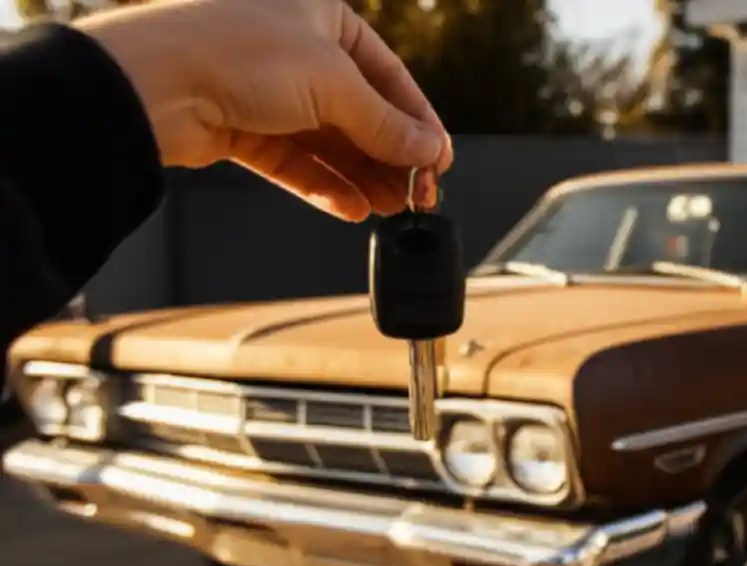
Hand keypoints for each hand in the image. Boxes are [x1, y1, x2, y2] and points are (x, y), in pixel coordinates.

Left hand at [76, 0, 451, 221]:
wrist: (152, 80)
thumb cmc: (235, 51)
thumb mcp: (335, 85)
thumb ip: (387, 125)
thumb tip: (429, 150)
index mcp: (324, 17)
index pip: (389, 77)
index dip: (418, 122)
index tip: (439, 160)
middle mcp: (296, 49)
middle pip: (361, 113)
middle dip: (391, 157)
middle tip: (419, 194)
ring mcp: (266, 90)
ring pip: (329, 143)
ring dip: (363, 177)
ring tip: (391, 209)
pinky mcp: (241, 127)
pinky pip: (295, 162)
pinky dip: (324, 186)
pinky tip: (351, 208)